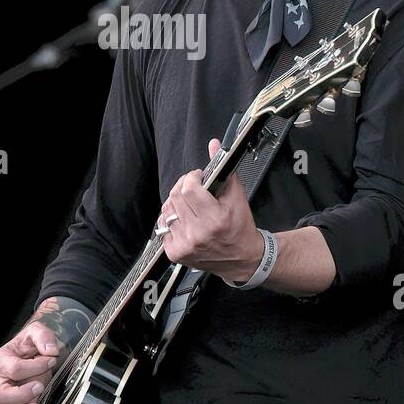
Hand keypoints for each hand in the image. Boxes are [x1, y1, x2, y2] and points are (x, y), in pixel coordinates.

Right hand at [0, 319, 61, 403]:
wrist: (33, 351)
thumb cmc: (32, 343)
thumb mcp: (37, 331)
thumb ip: (43, 337)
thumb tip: (50, 351)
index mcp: (1, 359)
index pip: (14, 368)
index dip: (34, 367)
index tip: (51, 361)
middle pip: (1, 395)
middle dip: (21, 394)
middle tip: (40, 387)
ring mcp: (3, 396)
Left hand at [155, 137, 262, 284]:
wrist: (241, 258)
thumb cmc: (240, 227)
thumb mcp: (237, 196)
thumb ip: (223, 170)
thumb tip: (214, 145)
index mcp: (215, 220)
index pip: (189, 189)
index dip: (192, 178)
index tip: (198, 178)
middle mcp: (198, 234)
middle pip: (175, 197)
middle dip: (183, 187)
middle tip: (193, 188)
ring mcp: (184, 245)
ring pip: (166, 210)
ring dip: (175, 202)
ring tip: (188, 204)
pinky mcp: (175, 253)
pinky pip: (162, 226)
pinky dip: (170, 218)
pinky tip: (183, 218)